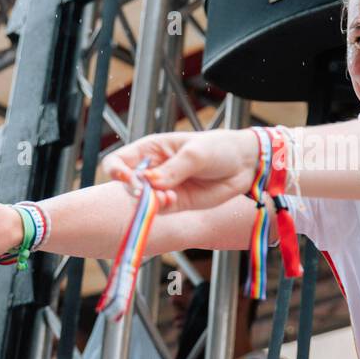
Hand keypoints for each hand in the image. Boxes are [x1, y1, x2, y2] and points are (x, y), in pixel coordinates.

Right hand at [99, 130, 258, 211]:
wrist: (244, 165)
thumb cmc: (218, 148)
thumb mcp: (195, 153)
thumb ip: (173, 169)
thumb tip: (150, 183)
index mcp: (149, 150)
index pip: (118, 161)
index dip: (116, 171)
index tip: (126, 178)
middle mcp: (152, 170)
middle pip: (127, 185)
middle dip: (134, 190)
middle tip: (150, 192)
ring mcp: (162, 188)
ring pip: (142, 201)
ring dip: (149, 202)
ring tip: (167, 197)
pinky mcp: (175, 203)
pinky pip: (159, 210)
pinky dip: (162, 208)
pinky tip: (173, 199)